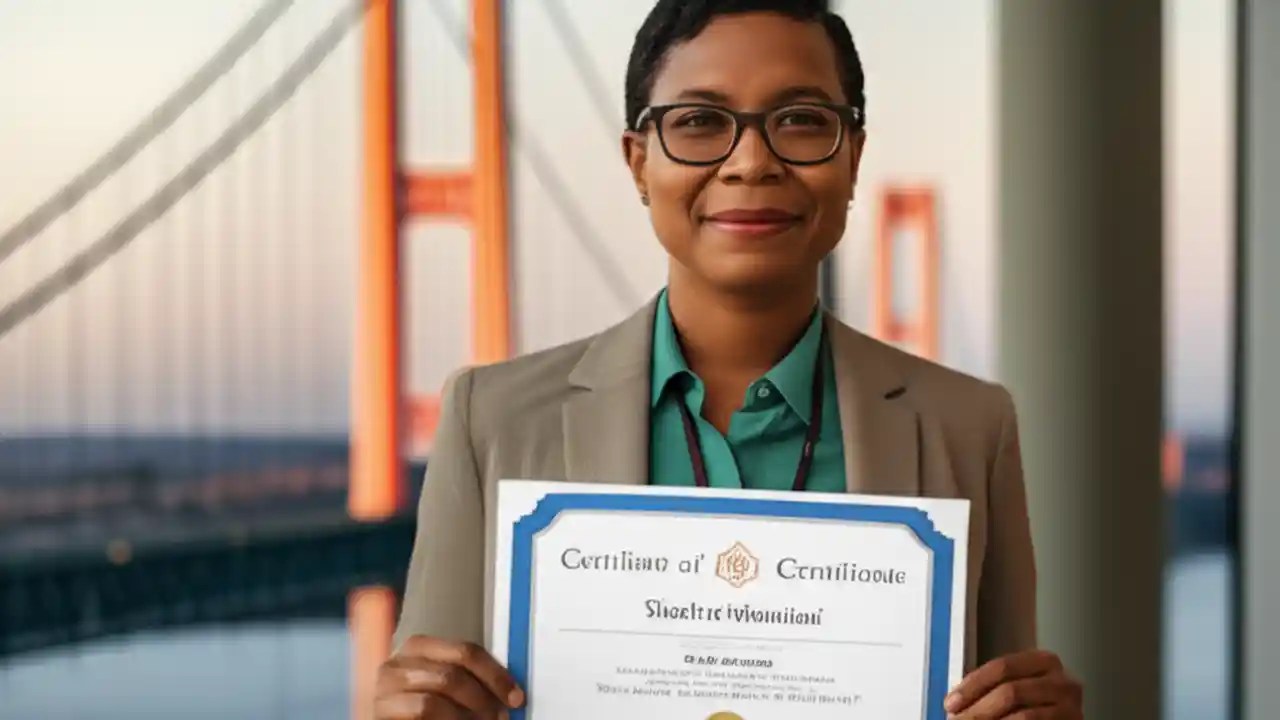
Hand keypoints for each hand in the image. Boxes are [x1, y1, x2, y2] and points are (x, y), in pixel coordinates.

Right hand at [375, 635, 524, 718]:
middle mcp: (397, 663)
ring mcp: (383, 690)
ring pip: (434, 699)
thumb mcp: (448, 687)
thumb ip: (470, 681)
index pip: (466, 651)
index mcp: (419, 647)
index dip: (496, 674)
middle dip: (482, 699)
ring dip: (465, 716)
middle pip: (452, 674)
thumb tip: (510, 691)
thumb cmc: (427, 706)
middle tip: (500, 718)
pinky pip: (421, 712)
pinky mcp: (379, 714)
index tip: (516, 697)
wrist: (399, 719)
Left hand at [944, 649, 1081, 718]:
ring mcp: (1071, 707)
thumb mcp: (1015, 688)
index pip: (1002, 667)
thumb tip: (954, 705)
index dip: (972, 685)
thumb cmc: (1033, 705)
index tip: (950, 703)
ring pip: (1023, 716)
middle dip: (977, 710)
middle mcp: (1063, 681)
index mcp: (1044, 661)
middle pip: (1010, 691)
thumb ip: (990, 688)